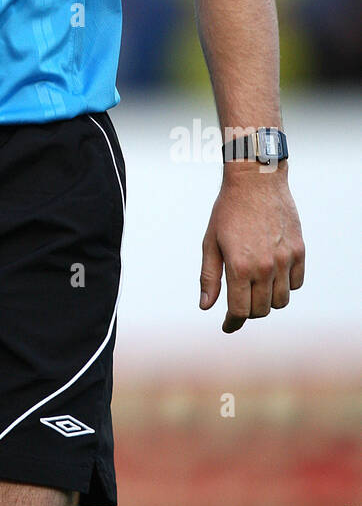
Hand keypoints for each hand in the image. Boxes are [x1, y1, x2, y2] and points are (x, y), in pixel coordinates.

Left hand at [199, 163, 304, 332]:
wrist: (256, 181)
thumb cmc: (228, 210)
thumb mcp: (210, 242)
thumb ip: (209, 277)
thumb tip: (206, 306)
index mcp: (240, 266)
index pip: (240, 311)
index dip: (232, 322)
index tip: (228, 325)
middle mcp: (265, 267)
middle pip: (261, 310)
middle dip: (248, 311)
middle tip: (239, 302)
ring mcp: (285, 259)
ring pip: (281, 300)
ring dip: (267, 301)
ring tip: (256, 289)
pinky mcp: (299, 251)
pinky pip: (296, 283)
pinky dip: (285, 286)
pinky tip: (273, 276)